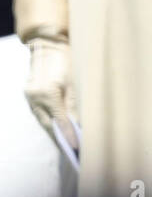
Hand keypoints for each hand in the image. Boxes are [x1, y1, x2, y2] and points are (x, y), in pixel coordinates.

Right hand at [25, 36, 77, 150]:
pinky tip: (56, 128)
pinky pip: (39, 113)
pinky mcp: (29, 94)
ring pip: (42, 120)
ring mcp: (29, 96)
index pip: (59, 120)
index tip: (76, 146)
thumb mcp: (74, 83)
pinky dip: (48, 121)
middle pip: (48, 124)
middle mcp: (35, 97)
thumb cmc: (66, 61)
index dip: (68, 134)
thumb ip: (74, 104)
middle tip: (72, 150)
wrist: (49, 46)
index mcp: (48, 93)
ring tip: (65, 143)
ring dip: (53, 131)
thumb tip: (78, 124)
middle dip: (60, 138)